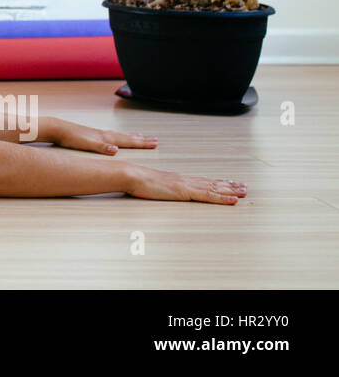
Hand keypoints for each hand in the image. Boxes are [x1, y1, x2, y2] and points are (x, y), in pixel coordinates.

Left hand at [48, 117, 157, 154]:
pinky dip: (118, 137)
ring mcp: (98, 134)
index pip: (127, 141)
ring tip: (141, 136)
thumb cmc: (70, 137)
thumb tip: (116, 150)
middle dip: (141, 140)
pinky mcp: (92, 135)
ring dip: (131, 137)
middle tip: (156, 140)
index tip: (155, 143)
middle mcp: (104, 134)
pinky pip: (111, 135)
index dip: (141, 143)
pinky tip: (116, 139)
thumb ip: (101, 147)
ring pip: (120, 135)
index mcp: (105, 138)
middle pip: (127, 137)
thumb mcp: (86, 144)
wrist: (57, 128)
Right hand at [127, 165, 247, 204]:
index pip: (202, 181)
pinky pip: (209, 196)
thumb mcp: (149, 186)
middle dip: (229, 185)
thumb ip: (156, 188)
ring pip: (215, 188)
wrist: (132, 176)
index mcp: (178, 180)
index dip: (217, 182)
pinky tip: (234, 200)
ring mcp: (187, 185)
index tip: (228, 182)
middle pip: (212, 183)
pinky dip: (223, 198)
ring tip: (244, 191)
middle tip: (244, 186)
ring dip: (231, 190)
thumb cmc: (136, 181)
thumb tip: (155, 191)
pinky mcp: (186, 192)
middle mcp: (185, 180)